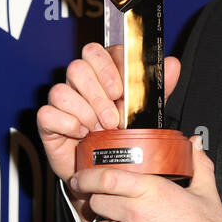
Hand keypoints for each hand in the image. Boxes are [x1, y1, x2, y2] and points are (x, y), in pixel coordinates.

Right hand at [37, 43, 180, 220]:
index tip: (120, 90)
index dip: (108, 67)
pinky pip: (48, 114)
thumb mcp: (145, 113)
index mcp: (101, 73)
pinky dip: (68, 125)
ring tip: (100, 130)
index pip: (98, 52)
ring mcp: (62, 101)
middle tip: (113, 118)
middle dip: (98, 94)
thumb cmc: (122, 136)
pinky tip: (82, 135)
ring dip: (85, 112)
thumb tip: (173, 64)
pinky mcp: (48, 121)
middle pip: (78, 68)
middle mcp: (79, 83)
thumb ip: (157, 89)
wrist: (104, 169)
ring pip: (62, 91)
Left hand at [71, 136, 221, 221]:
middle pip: (98, 203)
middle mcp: (136, 214)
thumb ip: (198, 165)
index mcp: (153, 191)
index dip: (87, 177)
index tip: (80, 178)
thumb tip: (194, 144)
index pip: (106, 178)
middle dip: (102, 204)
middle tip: (115, 209)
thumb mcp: (207, 194)